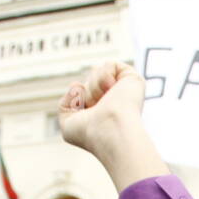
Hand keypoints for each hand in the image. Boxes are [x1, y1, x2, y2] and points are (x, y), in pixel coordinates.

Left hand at [59, 62, 165, 190]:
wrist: (108, 130)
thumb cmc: (90, 133)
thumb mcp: (67, 123)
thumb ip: (65, 104)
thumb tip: (78, 84)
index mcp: (102, 111)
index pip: (83, 91)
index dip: (78, 96)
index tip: (83, 110)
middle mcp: (115, 101)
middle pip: (89, 80)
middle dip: (86, 92)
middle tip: (95, 107)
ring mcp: (125, 91)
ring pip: (98, 71)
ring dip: (94, 86)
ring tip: (104, 100)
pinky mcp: (133, 81)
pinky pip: (110, 64)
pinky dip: (104, 75)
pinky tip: (111, 89)